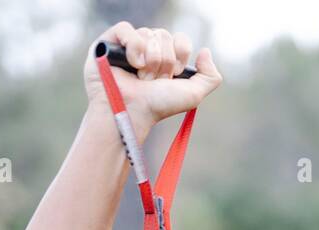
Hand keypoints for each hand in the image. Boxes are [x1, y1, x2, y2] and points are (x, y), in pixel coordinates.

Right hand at [85, 21, 221, 128]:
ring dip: (149, 60)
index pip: (180, 40)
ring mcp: (127, 46)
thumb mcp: (193, 95)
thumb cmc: (158, 106)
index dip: (179, 56)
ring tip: (140, 78)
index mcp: (165, 58)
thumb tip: (205, 51)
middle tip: (152, 81)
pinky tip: (131, 64)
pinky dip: (133, 46)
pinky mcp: (107, 43)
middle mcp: (147, 50)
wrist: (132, 112)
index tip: (171, 77)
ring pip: (148, 33)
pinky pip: (126, 28)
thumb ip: (210, 77)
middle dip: (163, 61)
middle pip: (165, 36)